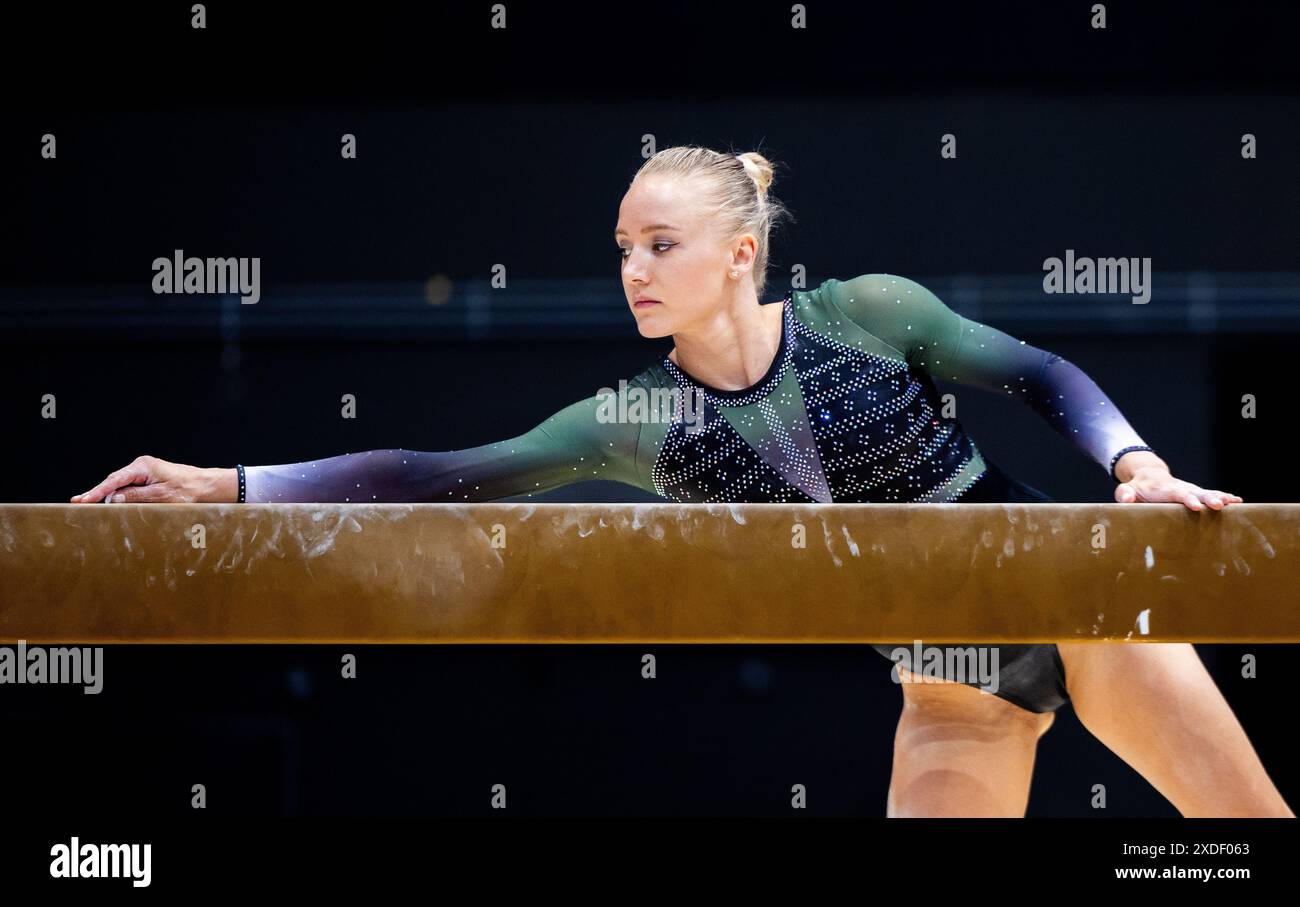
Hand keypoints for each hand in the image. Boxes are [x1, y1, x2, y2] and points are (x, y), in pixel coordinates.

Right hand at [70, 455, 231, 503]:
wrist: (207, 486)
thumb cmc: (188, 490)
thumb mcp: (161, 496)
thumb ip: (136, 497)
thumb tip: (114, 498)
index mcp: (143, 466)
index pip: (115, 480)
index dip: (98, 491)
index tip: (83, 500)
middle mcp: (142, 467)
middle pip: (114, 481)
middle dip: (97, 493)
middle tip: (77, 502)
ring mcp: (145, 472)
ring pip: (121, 485)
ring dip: (107, 495)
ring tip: (87, 503)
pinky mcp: (149, 479)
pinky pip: (130, 487)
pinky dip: (119, 495)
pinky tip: (109, 501)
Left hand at [1114, 466, 1242, 510]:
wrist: (1148, 476)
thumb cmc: (1137, 487)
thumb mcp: (1127, 489)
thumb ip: (1125, 493)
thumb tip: (1126, 498)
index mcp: (1164, 489)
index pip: (1177, 494)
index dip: (1186, 499)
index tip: (1196, 506)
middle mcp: (1181, 488)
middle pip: (1197, 492)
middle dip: (1208, 498)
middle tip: (1219, 505)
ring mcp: (1191, 490)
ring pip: (1208, 493)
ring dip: (1221, 497)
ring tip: (1235, 502)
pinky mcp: (1197, 494)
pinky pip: (1212, 495)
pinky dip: (1225, 497)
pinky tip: (1238, 502)